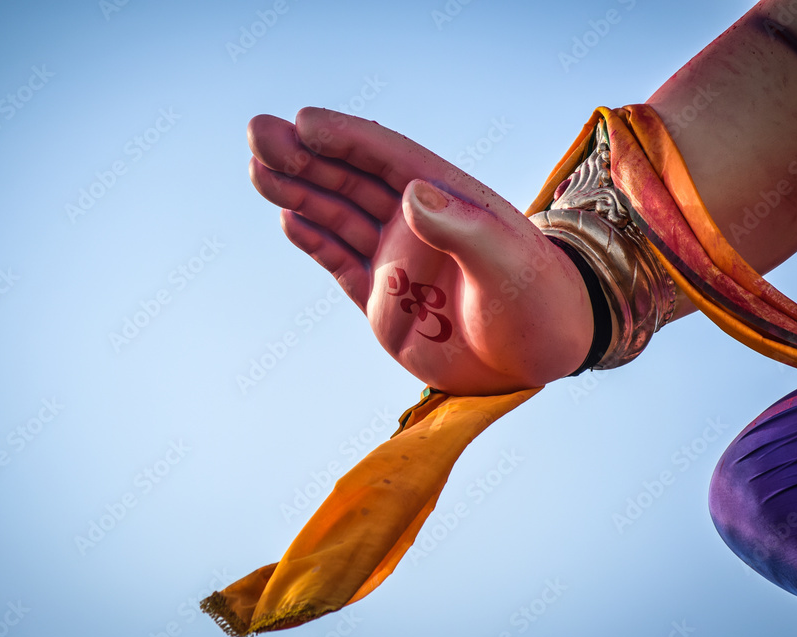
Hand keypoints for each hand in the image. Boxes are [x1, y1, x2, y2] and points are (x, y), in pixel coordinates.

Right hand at [247, 108, 593, 394]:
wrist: (540, 354)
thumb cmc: (538, 301)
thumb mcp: (509, 262)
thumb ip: (463, 229)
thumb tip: (412, 192)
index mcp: (446, 197)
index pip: (387, 157)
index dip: (346, 137)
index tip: (303, 122)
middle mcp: (415, 223)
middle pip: (350, 179)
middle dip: (303, 155)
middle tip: (256, 131)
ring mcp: (395, 261)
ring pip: (336, 216)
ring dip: (297, 191)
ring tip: (257, 169)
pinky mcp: (382, 302)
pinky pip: (340, 264)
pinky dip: (314, 242)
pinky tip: (288, 218)